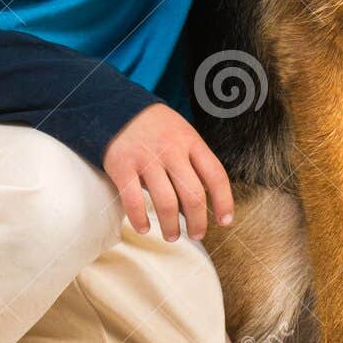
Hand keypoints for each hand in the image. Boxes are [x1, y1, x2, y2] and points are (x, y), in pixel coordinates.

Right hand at [101, 103, 233, 241]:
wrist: (117, 107)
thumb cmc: (156, 128)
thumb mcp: (182, 134)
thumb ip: (193, 161)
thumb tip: (205, 199)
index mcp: (191, 142)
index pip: (216, 175)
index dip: (225, 201)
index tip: (225, 221)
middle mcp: (171, 150)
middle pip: (193, 195)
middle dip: (197, 222)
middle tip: (197, 234)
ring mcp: (146, 159)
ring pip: (166, 203)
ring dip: (171, 227)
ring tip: (172, 236)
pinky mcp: (122, 167)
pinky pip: (133, 201)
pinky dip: (140, 219)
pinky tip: (144, 228)